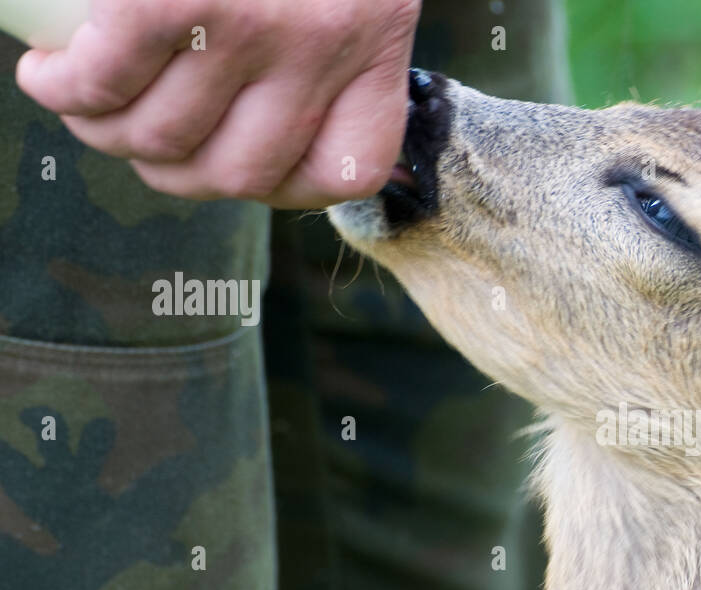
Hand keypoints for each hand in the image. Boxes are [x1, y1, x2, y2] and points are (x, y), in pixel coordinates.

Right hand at [15, 0, 421, 207]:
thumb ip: (335, 29)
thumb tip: (277, 103)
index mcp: (377, 36)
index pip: (347, 168)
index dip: (284, 183)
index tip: (236, 157)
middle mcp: (325, 42)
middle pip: (237, 171)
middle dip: (171, 167)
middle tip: (130, 130)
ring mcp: (253, 22)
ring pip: (163, 138)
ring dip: (103, 132)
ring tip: (78, 97)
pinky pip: (105, 80)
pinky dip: (65, 89)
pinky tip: (51, 71)